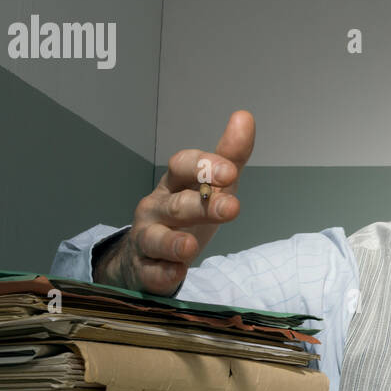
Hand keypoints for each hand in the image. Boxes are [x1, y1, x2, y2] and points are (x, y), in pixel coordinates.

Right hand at [95, 110, 255, 294]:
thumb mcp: (211, 185)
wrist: (147, 255)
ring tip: (191, 247)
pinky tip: (175, 273)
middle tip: (231, 207)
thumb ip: (229, 156)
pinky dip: (162, 273)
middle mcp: (156, 208)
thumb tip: (244, 116)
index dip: (204, 166)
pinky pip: (151, 272)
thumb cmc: (186, 214)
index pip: (182, 166)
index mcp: (174, 183)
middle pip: (176, 204)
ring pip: (155, 238)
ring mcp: (147, 239)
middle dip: (201, 205)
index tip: (231, 172)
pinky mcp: (145, 270)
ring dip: (173, 242)